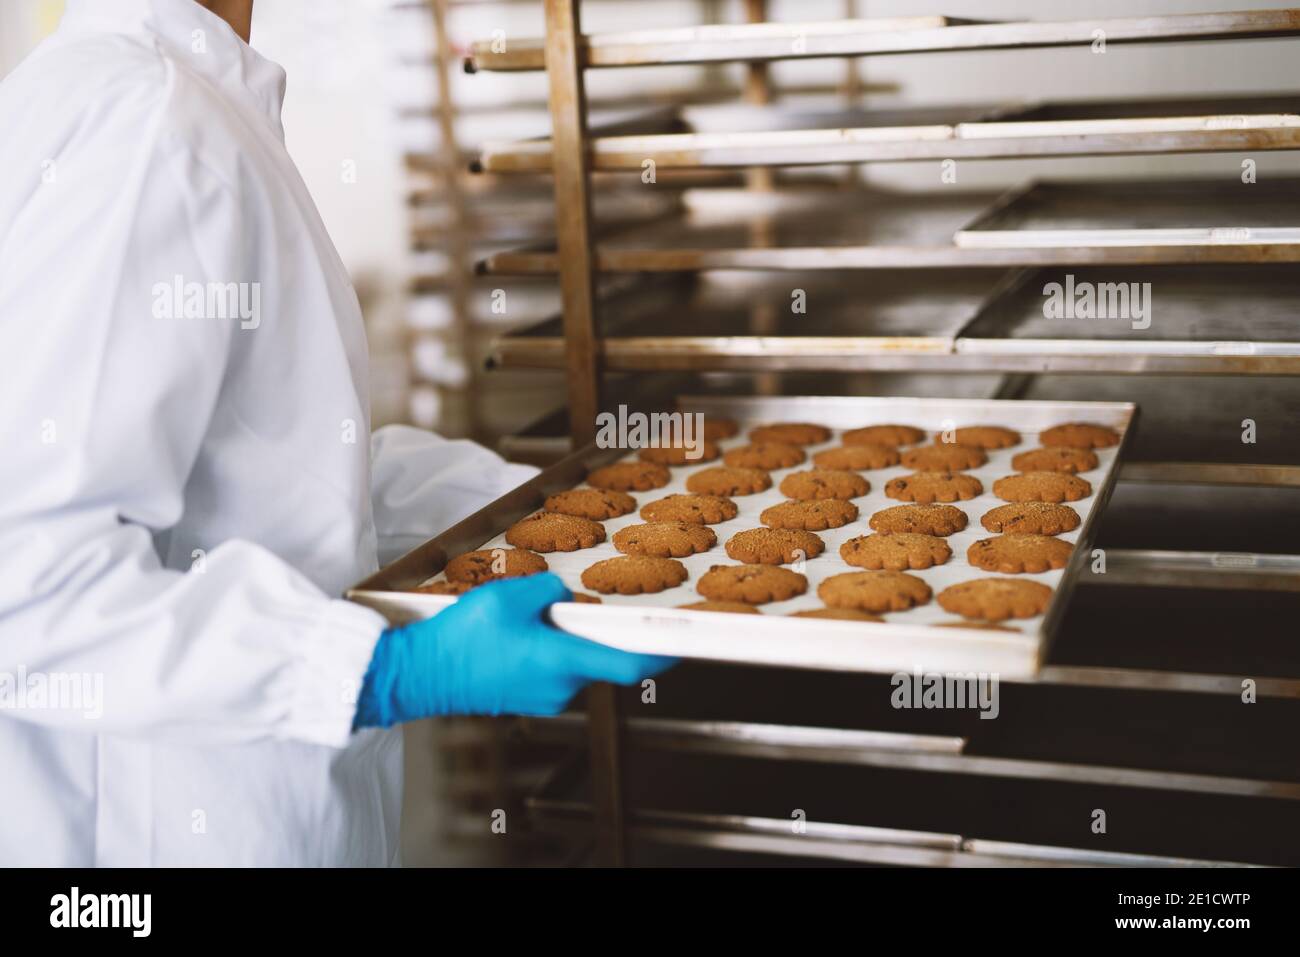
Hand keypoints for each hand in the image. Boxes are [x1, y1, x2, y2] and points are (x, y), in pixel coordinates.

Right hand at [354, 573, 675, 726]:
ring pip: (575, 661)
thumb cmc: (461, 638)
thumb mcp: (508, 595)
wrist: (420, 675)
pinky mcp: (528, 698)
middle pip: (601, 656)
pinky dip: (550, 649)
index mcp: (562, 660)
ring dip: (568, 637)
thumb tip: (562, 596)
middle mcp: (560, 686)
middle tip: (583, 604)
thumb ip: (547, 590)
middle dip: (598, 630)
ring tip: (532, 614)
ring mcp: (544, 697)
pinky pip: (553, 669)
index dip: (660, 654)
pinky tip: (520, 632)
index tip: (682, 643)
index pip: (629, 665)